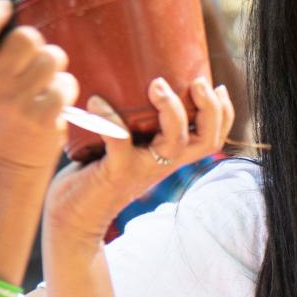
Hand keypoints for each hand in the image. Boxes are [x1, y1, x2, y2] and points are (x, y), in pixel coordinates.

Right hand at [0, 0, 75, 176]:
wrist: (9, 162)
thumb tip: (7, 4)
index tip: (2, 6)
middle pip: (25, 38)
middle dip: (35, 44)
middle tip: (30, 64)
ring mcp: (15, 104)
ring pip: (52, 57)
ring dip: (54, 68)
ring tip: (42, 86)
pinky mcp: (42, 117)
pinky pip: (66, 82)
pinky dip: (65, 89)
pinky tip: (53, 104)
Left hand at [44, 76, 233, 242]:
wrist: (72, 219)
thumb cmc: (94, 175)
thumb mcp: (123, 146)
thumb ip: (131, 122)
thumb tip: (122, 77)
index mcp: (170, 156)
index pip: (213, 138)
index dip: (224, 113)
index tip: (218, 85)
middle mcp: (162, 164)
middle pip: (207, 141)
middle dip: (211, 109)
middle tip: (197, 82)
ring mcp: (141, 170)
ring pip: (176, 142)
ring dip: (171, 110)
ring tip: (156, 84)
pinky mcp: (115, 172)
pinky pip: (119, 141)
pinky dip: (109, 118)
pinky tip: (95, 101)